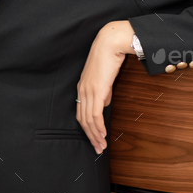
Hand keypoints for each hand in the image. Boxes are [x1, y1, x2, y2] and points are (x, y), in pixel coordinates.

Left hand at [77, 20, 135, 153]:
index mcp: (82, 88)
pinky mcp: (96, 90)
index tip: (94, 140)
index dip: (87, 129)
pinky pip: (95, 113)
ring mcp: (88, 91)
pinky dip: (98, 126)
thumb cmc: (109, 57)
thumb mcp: (104, 78)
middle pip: (82, 120)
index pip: (81, 114)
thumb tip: (105, 104)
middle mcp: (82, 91)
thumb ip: (103, 92)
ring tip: (102, 146)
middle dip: (90, 137)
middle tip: (98, 149)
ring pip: (88, 120)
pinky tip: (102, 135)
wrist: (110, 43)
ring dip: (95, 135)